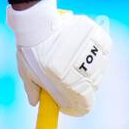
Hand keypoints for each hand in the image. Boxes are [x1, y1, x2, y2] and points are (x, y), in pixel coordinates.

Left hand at [7, 0, 109, 116]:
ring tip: (68, 55)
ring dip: (86, 67)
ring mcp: (95, 56)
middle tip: (64, 74)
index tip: (67, 102)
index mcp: (69, 85)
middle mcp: (86, 73)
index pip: (84, 106)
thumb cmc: (29, 49)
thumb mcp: (26, 73)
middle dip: (79, 86)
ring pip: (97, 70)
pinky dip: (93, 52)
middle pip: (91, 88)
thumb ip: (32, 90)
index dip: (76, 107)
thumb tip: (35, 103)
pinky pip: (102, 53)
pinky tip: (77, 46)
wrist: (38, 21)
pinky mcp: (101, 40)